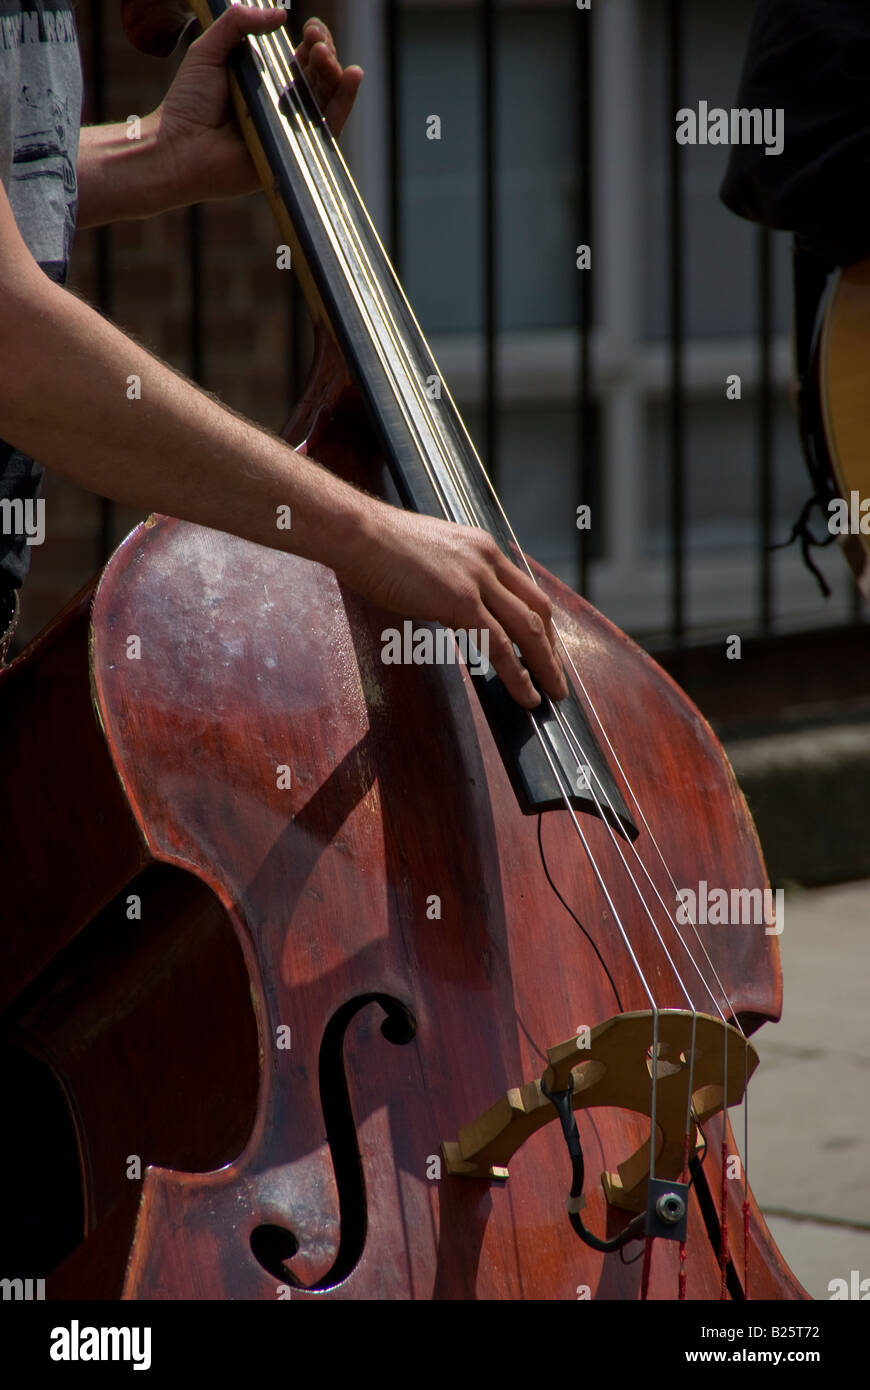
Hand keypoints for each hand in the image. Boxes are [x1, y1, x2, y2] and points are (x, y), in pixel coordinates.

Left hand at [150, 10, 362, 205]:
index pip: (300, 59)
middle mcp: (280, 106)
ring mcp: (289, 130)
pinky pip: (327, 130)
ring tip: (325, 55)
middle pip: (318, 77)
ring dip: (334, 73)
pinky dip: (343, 104)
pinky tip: (352, 77)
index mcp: (264, 82)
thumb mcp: (210, 49)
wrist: (179, 147)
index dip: (311, 42)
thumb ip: (239, 24)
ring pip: (326, 99)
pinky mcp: (294, 154)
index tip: (309, 28)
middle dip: (324, 53)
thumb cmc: (188, 102)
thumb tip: (281, 14)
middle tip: (316, 40)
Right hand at [336, 503, 567, 710]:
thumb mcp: (427, 556)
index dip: (541, 622)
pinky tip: (525, 694)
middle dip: (551, 647)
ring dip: (545, 666)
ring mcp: (476, 580)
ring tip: (552, 693)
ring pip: (528, 629)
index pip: (525, 589)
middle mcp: (488, 560)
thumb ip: (448, 577)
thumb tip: (448, 603)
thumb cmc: (376, 546)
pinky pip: (499, 645)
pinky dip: (517, 674)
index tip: (546, 646)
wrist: (357, 533)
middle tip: (557, 676)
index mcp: (482, 548)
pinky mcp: (460, 601)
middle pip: (538, 609)